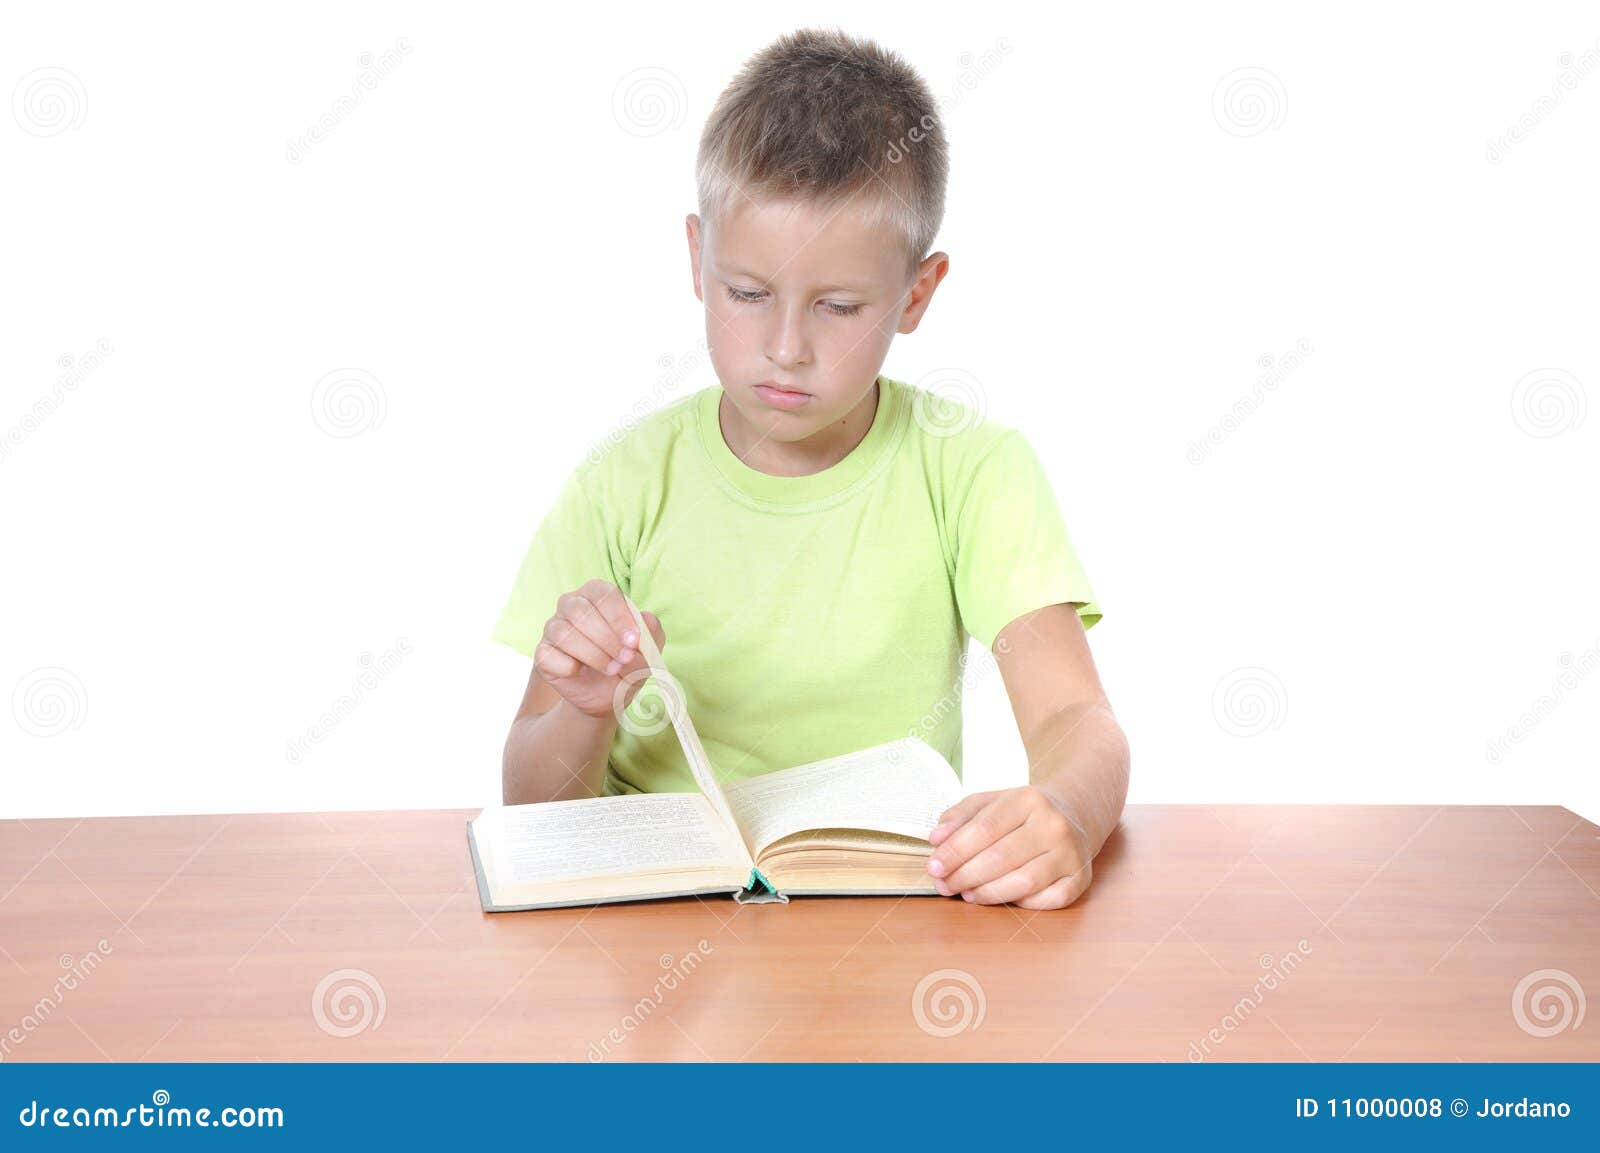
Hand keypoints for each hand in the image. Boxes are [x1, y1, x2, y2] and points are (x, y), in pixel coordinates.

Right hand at [533, 579, 664, 721]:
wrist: (607, 696)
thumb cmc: (627, 664)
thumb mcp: (648, 650)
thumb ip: (651, 632)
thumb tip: (647, 619)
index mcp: (597, 595)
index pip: (603, 593)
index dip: (619, 617)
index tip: (634, 641)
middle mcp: (571, 605)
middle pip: (580, 611)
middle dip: (607, 638)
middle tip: (625, 658)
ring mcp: (553, 628)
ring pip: (564, 633)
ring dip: (592, 654)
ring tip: (611, 669)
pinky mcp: (543, 653)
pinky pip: (549, 655)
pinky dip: (569, 667)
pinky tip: (581, 673)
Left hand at [925, 785, 1092, 908]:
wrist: (1076, 813)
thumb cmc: (1024, 812)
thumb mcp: (991, 802)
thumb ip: (960, 817)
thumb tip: (937, 839)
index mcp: (1028, 799)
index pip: (984, 829)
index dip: (954, 852)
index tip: (934, 867)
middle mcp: (1054, 825)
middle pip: (1000, 857)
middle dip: (964, 875)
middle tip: (944, 885)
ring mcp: (1071, 853)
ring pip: (1024, 882)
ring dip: (988, 893)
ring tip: (967, 893)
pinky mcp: (1081, 879)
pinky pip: (1049, 901)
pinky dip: (1022, 903)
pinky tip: (1003, 898)